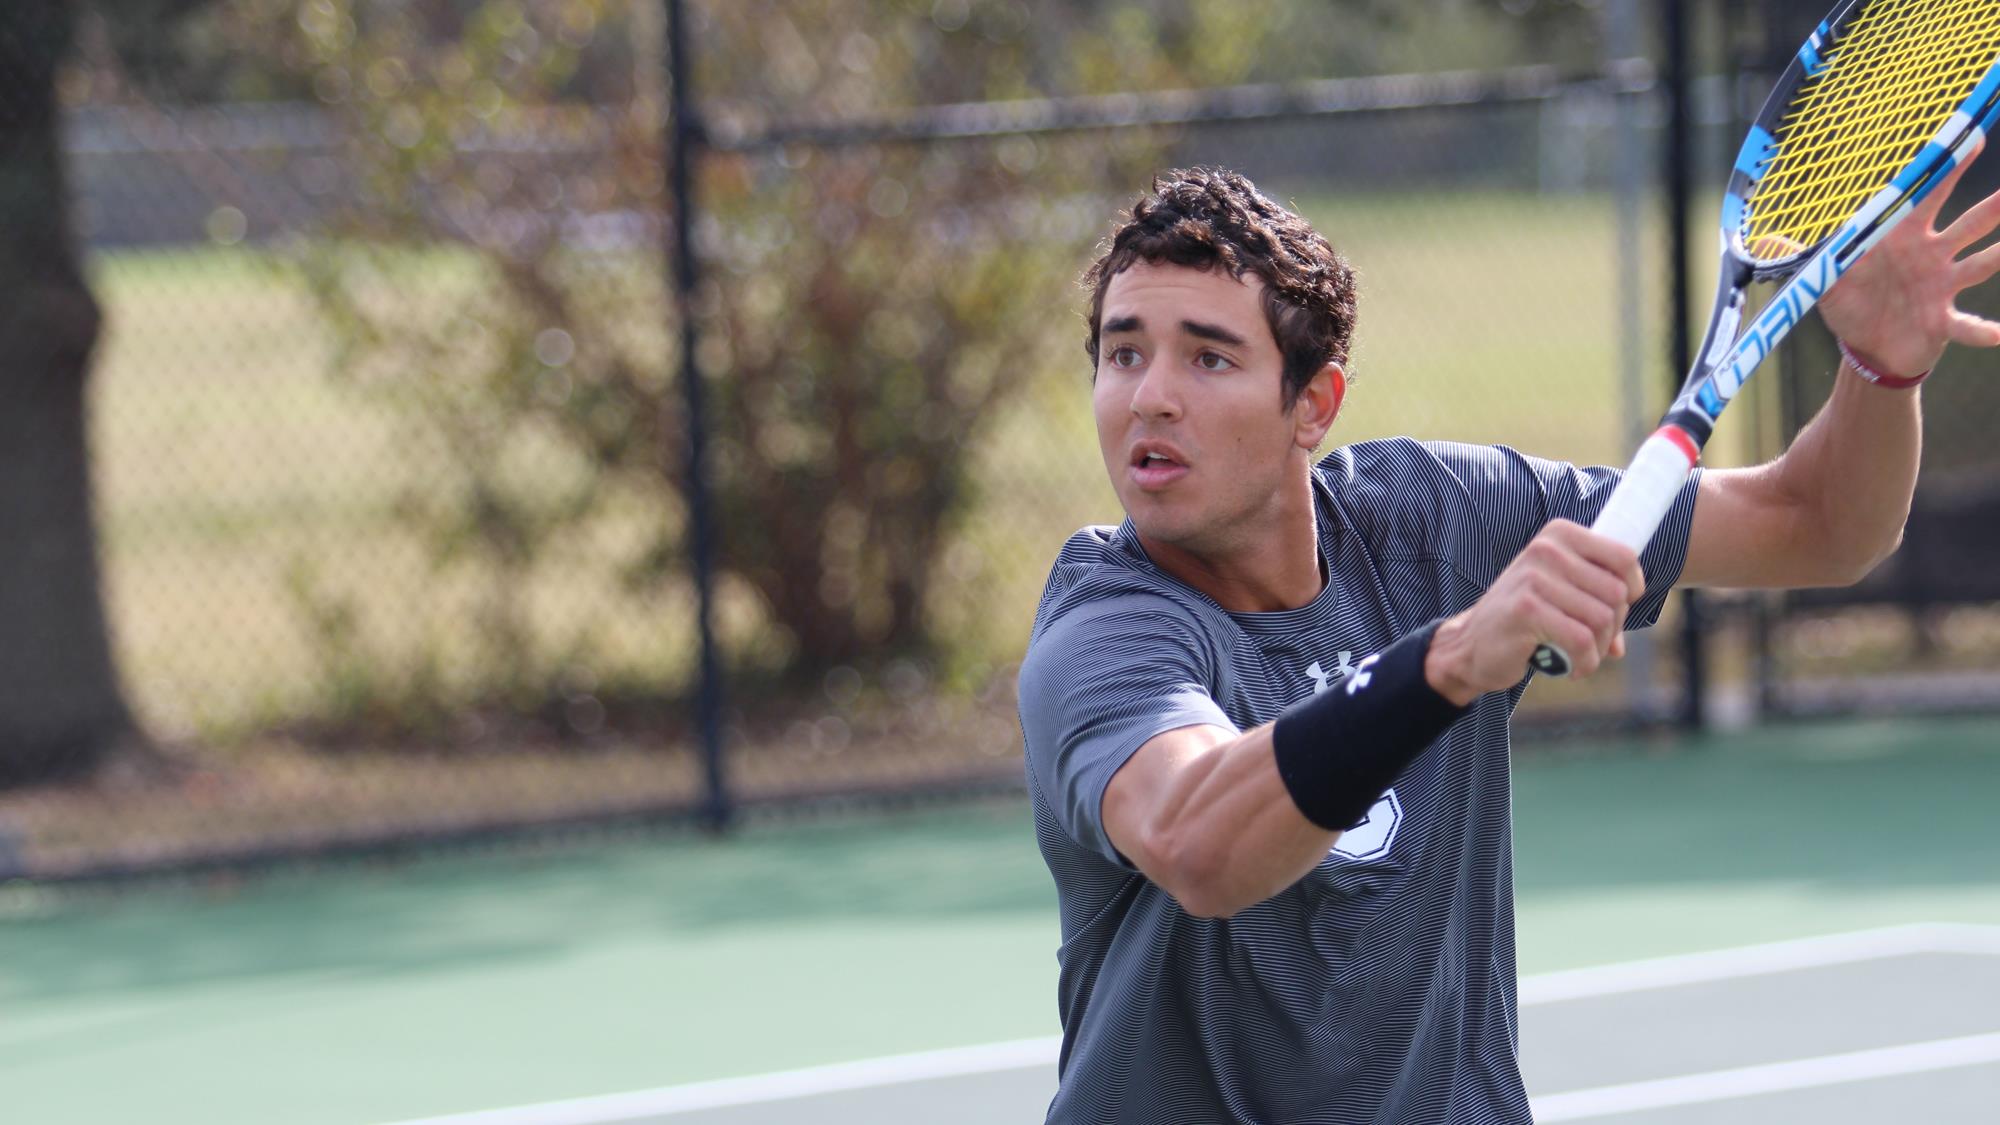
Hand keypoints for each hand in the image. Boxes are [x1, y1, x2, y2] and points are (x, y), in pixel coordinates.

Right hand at [1425, 520, 1644, 703]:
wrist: (1469, 644)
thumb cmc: (1522, 621)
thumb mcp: (1559, 596)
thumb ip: (1594, 603)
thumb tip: (1624, 644)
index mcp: (1558, 536)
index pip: (1623, 556)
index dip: (1633, 588)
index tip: (1618, 609)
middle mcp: (1546, 550)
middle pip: (1616, 594)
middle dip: (1613, 627)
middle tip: (1592, 643)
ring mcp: (1534, 578)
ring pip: (1602, 619)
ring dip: (1599, 649)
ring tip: (1580, 657)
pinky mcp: (1526, 610)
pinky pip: (1582, 641)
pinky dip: (1585, 662)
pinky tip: (1571, 668)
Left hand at [1820, 139, 1999, 376]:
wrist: (1866, 348)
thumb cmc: (1852, 303)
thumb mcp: (1823, 278)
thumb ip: (1799, 256)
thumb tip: (1759, 240)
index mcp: (1903, 238)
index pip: (1927, 196)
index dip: (1946, 169)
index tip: (1969, 137)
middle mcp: (1932, 256)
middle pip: (1970, 223)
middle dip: (1993, 206)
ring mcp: (1942, 286)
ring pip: (1981, 264)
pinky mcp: (1943, 321)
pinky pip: (1968, 325)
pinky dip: (1984, 330)